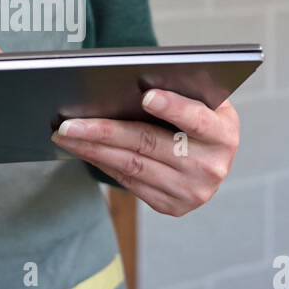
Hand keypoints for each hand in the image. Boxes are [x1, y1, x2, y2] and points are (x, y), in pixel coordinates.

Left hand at [50, 91, 240, 216]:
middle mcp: (210, 166)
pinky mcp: (172, 206)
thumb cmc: (199, 117)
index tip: (146, 95)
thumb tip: (133, 81)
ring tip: (64, 135)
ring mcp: (191, 191)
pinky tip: (82, 149)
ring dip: (92, 149)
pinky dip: (102, 163)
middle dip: (104, 131)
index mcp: (223, 134)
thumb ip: (181, 91)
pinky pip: (129, 182)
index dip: (172, 107)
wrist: (211, 160)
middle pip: (149, 144)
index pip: (196, 119)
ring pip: (131, 165)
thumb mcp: (204, 101)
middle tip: (68, 122)